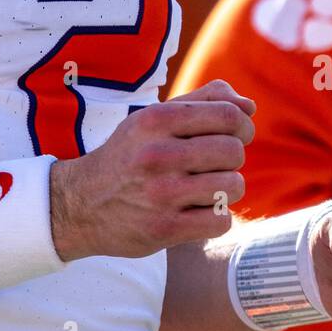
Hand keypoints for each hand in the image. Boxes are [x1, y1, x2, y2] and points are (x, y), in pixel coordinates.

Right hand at [50, 80, 254, 261]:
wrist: (82, 203)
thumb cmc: (130, 154)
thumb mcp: (155, 117)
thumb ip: (203, 102)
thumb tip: (249, 107)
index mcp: (157, 119)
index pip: (229, 115)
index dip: (242, 126)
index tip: (235, 135)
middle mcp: (158, 153)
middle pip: (234, 151)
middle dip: (232, 159)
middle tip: (215, 165)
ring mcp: (161, 193)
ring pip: (233, 186)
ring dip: (227, 189)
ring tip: (206, 189)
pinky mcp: (164, 228)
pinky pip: (221, 220)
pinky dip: (217, 217)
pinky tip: (198, 212)